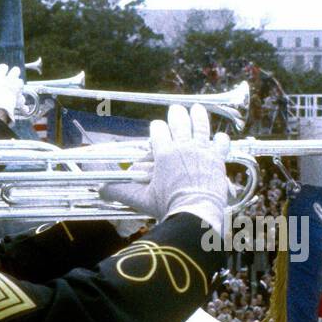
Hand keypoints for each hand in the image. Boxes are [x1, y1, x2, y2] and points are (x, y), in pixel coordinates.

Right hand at [0, 63, 22, 121]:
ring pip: (15, 70)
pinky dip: (20, 85)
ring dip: (15, 74)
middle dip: (5, 70)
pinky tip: (20, 89)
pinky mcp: (17, 86)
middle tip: (5, 75)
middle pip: (3, 67)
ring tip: (15, 78)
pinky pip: (20, 81)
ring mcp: (9, 80)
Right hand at [98, 103, 229, 232]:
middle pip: (179, 120)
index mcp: (163, 152)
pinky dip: (220, 139)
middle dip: (176, 114)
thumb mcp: (140, 199)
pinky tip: (219, 137)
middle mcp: (182, 146)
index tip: (157, 130)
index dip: (156, 127)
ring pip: (201, 125)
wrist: (195, 214)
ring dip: (198, 115)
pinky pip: (221, 143)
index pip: (157, 128)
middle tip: (176, 110)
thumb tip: (99, 191)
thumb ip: (120, 192)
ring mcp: (202, 151)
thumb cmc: (167, 207)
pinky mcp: (217, 159)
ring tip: (197, 107)